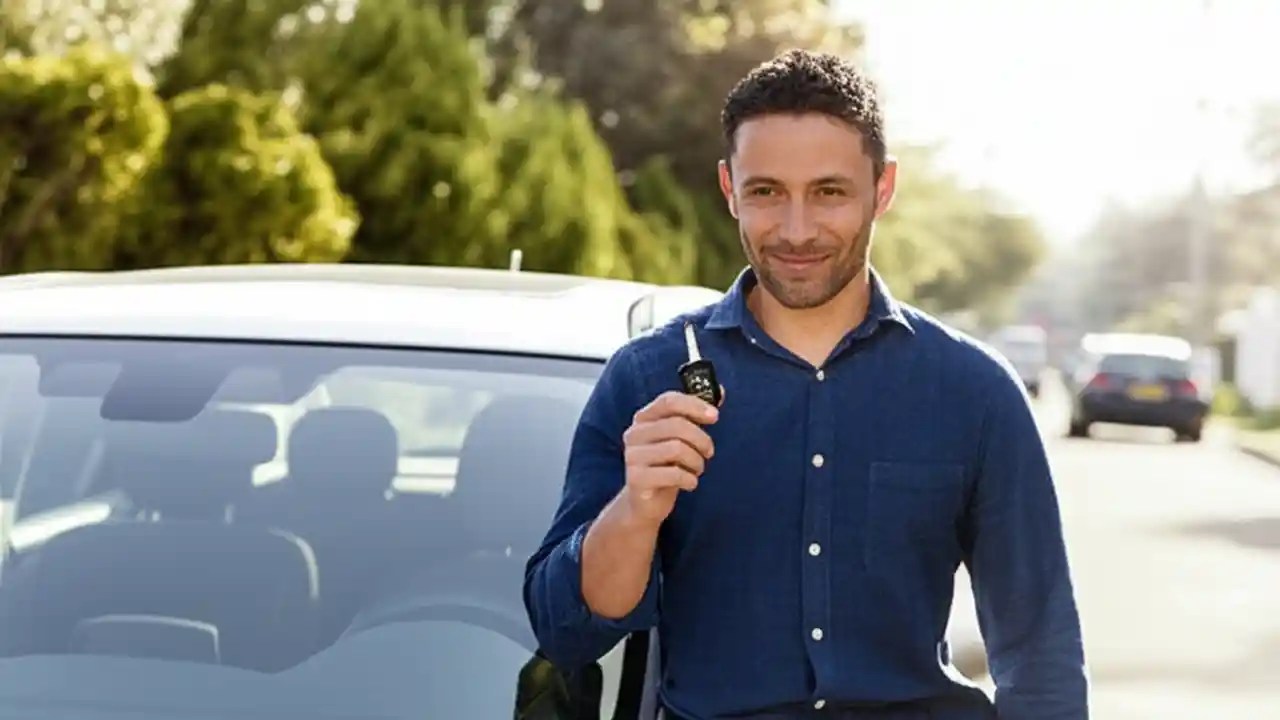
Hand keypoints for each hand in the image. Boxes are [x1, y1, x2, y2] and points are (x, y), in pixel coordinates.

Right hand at [620, 389, 722, 525]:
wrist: (645, 502)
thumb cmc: (667, 465)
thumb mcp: (680, 438)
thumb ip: (696, 414)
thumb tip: (720, 392)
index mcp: (644, 418)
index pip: (669, 400)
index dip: (694, 405)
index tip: (715, 416)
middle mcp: (634, 434)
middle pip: (677, 425)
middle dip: (701, 440)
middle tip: (708, 453)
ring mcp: (632, 456)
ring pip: (677, 449)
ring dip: (697, 462)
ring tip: (696, 470)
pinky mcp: (636, 479)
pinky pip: (674, 474)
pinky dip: (690, 479)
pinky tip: (689, 483)